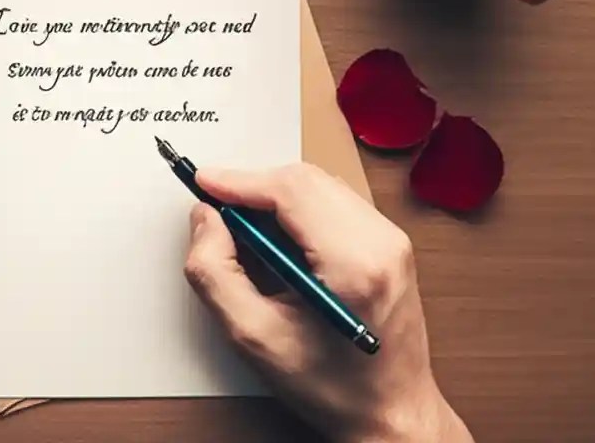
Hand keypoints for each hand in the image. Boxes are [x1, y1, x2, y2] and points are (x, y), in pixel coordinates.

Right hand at [183, 163, 471, 442]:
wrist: (391, 415)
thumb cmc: (333, 388)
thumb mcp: (254, 337)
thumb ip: (216, 272)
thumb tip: (205, 220)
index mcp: (355, 264)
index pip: (291, 190)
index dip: (239, 180)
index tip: (202, 183)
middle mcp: (382, 242)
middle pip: (306, 180)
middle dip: (254, 186)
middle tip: (216, 211)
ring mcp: (392, 240)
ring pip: (321, 186)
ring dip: (275, 197)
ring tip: (245, 231)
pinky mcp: (390, 244)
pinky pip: (336, 203)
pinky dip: (298, 209)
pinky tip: (278, 241)